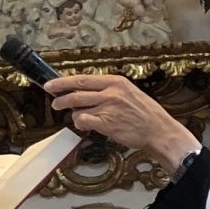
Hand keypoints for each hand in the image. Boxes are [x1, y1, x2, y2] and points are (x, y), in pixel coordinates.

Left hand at [44, 75, 198, 167]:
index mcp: (115, 82)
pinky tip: (85, 125)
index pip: (82, 79)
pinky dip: (80, 123)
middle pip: (75, 92)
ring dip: (73, 114)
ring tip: (76, 117)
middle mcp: (110, 92)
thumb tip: (85, 91)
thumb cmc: (144, 113)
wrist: (158, 129)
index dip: (63, 82)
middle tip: (54, 102)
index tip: (51, 84)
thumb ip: (107, 90)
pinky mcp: (106, 123)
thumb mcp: (128, 92)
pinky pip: (82, 121)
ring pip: (77, 108)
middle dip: (60, 97)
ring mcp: (107, 108)